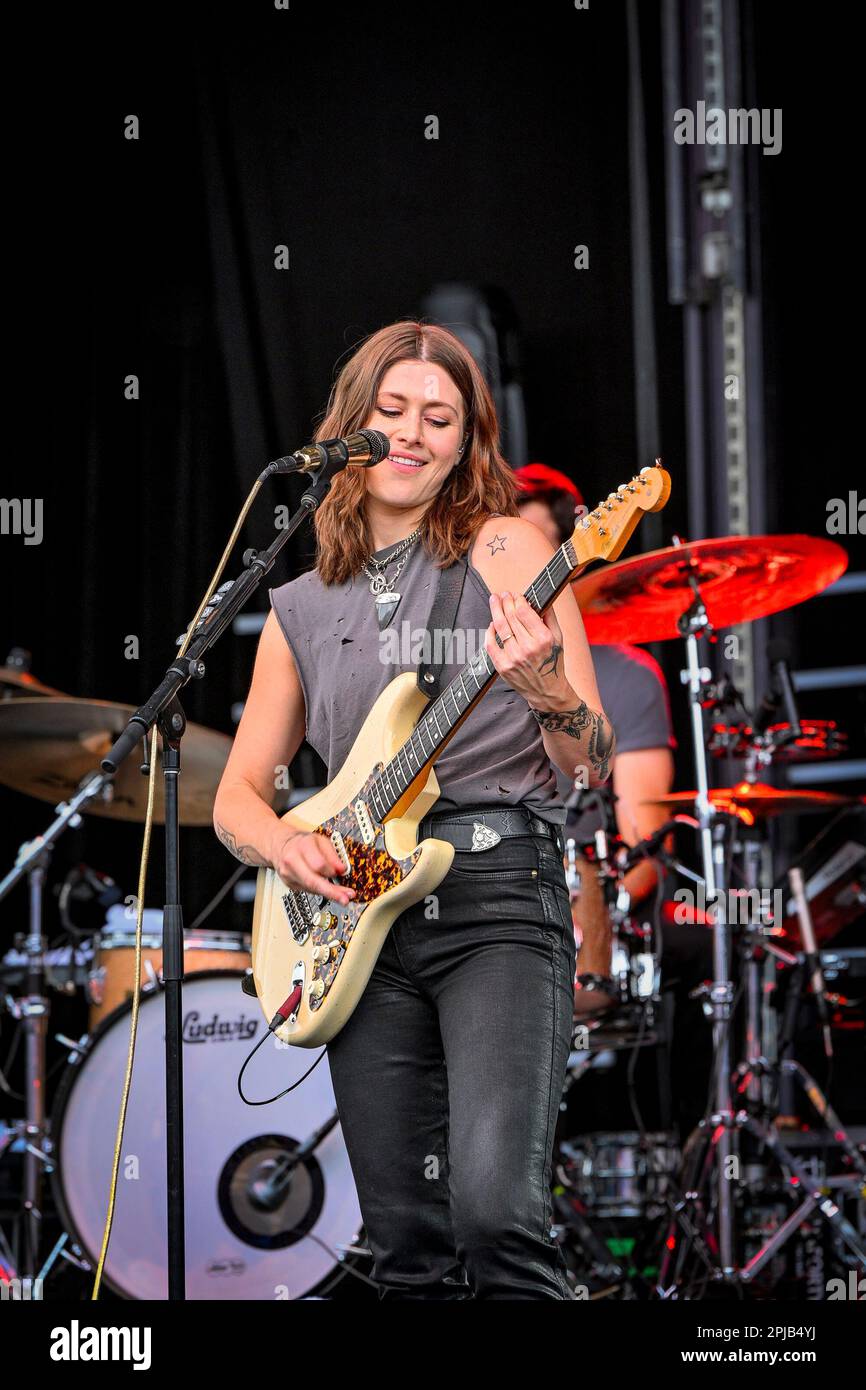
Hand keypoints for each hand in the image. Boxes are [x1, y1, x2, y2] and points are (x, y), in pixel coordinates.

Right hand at [269, 821, 355, 905]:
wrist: (281, 845)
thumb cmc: (302, 842)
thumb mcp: (320, 840)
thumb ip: (332, 853)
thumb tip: (341, 869)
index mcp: (303, 846)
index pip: (318, 864)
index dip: (332, 870)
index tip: (342, 873)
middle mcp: (293, 861)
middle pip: (312, 881)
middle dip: (331, 892)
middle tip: (345, 898)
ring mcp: (289, 874)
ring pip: (310, 888)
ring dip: (328, 894)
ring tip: (342, 897)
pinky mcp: (289, 884)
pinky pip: (307, 890)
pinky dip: (319, 891)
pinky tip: (328, 890)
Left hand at [484, 592, 571, 707]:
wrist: (547, 692)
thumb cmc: (553, 663)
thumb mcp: (559, 639)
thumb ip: (550, 617)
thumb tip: (542, 598)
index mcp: (543, 639)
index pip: (524, 612)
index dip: (517, 600)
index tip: (516, 595)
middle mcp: (528, 647)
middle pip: (510, 617)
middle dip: (505, 602)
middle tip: (502, 594)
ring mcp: (514, 657)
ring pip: (500, 627)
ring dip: (495, 610)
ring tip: (494, 600)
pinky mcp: (503, 666)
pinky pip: (491, 645)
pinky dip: (490, 632)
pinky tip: (492, 624)